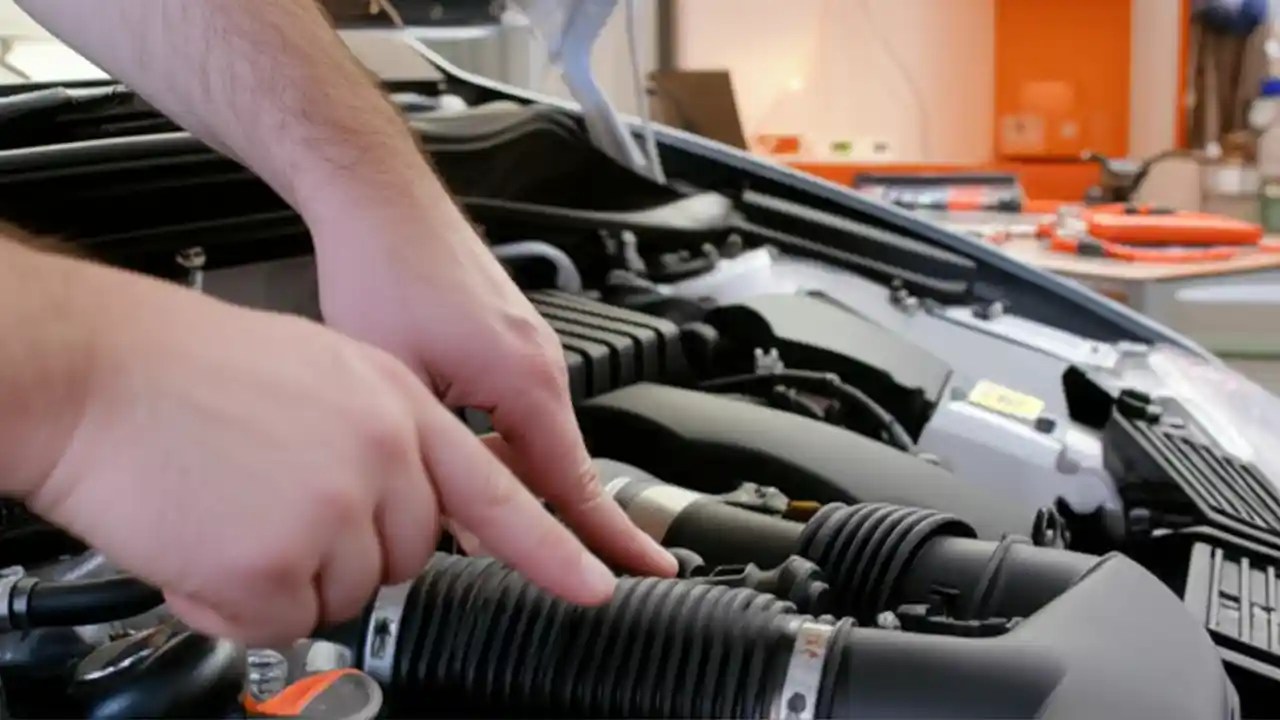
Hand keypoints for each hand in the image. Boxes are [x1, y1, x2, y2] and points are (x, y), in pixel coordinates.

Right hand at [26, 277, 617, 643]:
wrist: (103, 367)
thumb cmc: (187, 368)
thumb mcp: (317, 375)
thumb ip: (374, 436)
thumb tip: (387, 498)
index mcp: (397, 402)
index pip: (495, 491)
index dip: (549, 549)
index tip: (594, 585)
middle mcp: (384, 450)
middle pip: (406, 558)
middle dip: (349, 553)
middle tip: (274, 509)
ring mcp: (340, 503)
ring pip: (345, 594)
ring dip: (289, 577)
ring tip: (233, 514)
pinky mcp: (285, 554)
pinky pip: (281, 620)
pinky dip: (238, 603)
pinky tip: (207, 547)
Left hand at [310, 200, 676, 593]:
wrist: (378, 199)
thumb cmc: (383, 270)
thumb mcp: (400, 390)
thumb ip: (436, 463)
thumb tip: (461, 523)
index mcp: (525, 381)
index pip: (576, 483)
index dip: (612, 537)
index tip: (650, 570)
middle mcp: (539, 363)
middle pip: (559, 464)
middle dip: (562, 517)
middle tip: (566, 561)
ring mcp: (526, 347)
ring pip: (532, 436)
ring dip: (514, 475)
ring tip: (473, 505)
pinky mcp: (506, 337)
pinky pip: (516, 407)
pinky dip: (500, 440)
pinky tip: (462, 448)